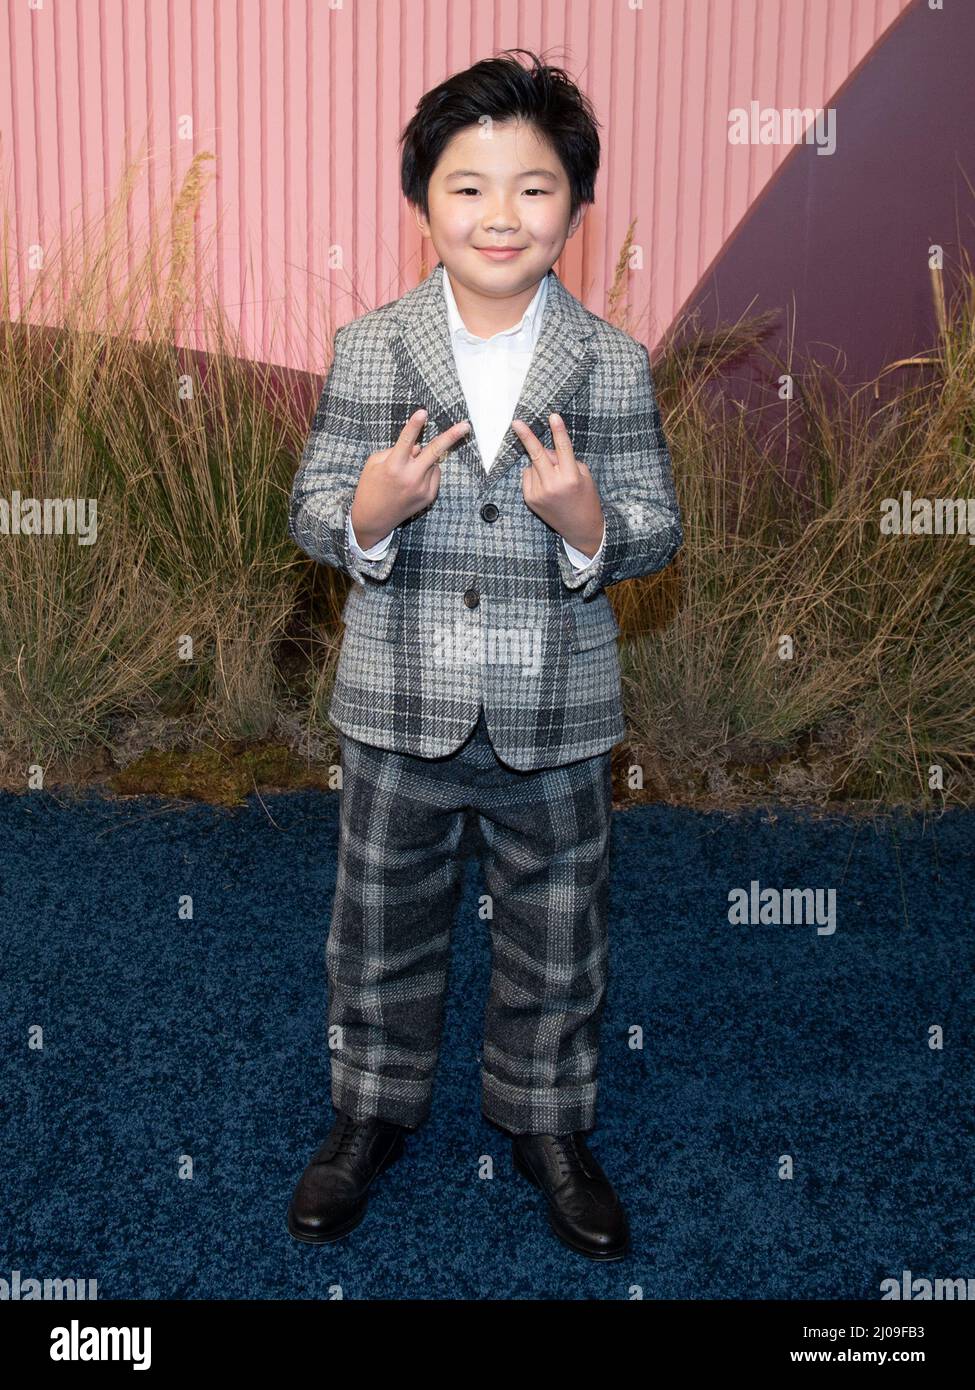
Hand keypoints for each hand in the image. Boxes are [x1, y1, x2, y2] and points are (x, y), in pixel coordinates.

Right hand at [350, 409, 469, 547]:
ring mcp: (422, 488)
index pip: (406, 441)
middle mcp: (410, 478)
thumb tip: (417, 447)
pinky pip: (434, 474)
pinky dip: (426, 472)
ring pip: (432, 462)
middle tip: (466, 426)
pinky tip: (412, 482)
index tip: (423, 412)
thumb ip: (394, 451)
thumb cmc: (371, 486)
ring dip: (424, 460)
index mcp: (393, 467)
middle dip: (452, 437)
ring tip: (406, 473)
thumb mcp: (374, 463)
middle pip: (435, 451)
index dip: (415, 425)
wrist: (373, 518)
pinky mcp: (429, 496)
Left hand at [513, 413, 603, 555]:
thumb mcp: (584, 475)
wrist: (581, 527)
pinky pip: (528, 475)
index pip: (563, 448)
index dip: (558, 431)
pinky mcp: (530, 499)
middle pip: (537, 454)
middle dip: (526, 436)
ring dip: (541, 464)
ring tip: (554, 480)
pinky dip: (535, 475)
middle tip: (516, 422)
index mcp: (570, 477)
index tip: (553, 416)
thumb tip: (544, 450)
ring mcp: (539, 493)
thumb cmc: (585, 498)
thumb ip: (565, 460)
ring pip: (533, 464)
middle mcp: (553, 485)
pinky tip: (546, 486)